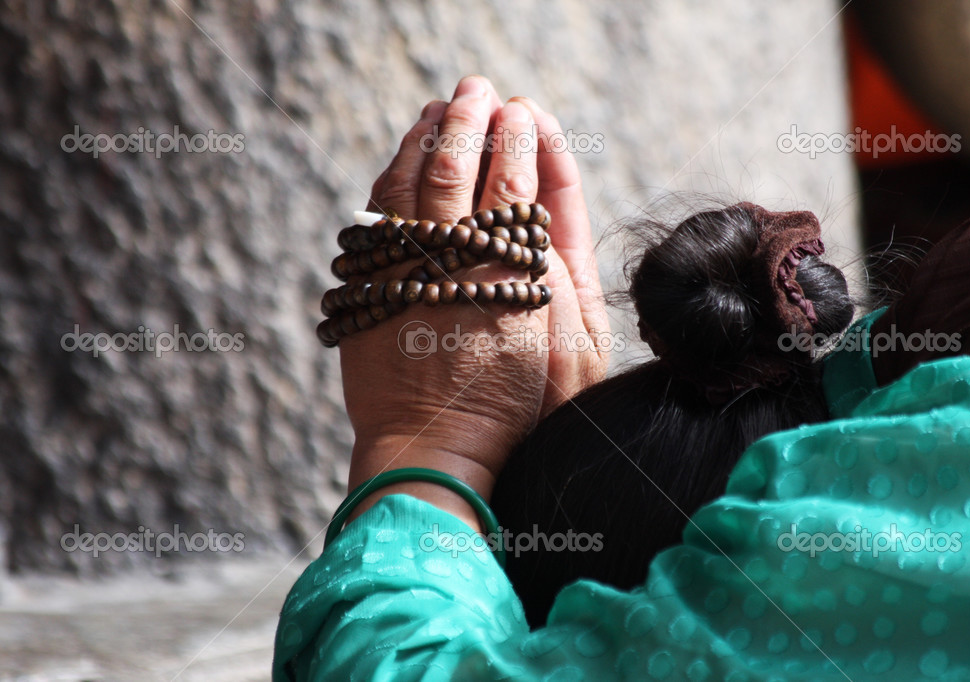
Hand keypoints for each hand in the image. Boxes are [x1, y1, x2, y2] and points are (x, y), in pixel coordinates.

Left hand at [337, 76, 607, 525]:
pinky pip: (378, 213)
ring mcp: (406, 269)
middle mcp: (456, 261)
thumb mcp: (572, 348)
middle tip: (478, 88)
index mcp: (513, 273)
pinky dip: (393, 177)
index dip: (519, 139)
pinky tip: (403, 158)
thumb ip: (566, 273)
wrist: (435, 448)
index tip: (523, 111)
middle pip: (462, 169)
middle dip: (471, 120)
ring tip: (439, 109)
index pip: (517, 181)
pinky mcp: (370, 285)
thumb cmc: (514, 406)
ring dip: (427, 137)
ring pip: (413, 182)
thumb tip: (548, 212)